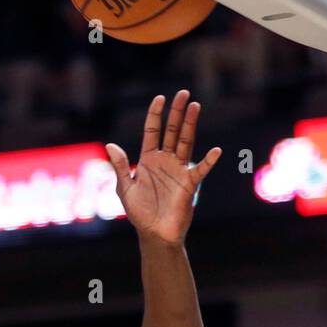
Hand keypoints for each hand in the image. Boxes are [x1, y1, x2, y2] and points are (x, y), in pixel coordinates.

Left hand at [106, 90, 221, 245]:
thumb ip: (120, 166)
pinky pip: (200, 170)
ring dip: (190, 125)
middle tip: (183, 93)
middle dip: (176, 113)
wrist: (154, 233)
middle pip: (172, 131)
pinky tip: (215, 151)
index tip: (160, 98)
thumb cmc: (139, 212)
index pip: (153, 131)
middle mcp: (165, 161)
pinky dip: (208, 161)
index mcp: (148, 160)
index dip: (155, 115)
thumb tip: (110, 145)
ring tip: (195, 106)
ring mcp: (178, 170)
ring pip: (185, 142)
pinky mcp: (189, 184)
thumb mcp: (125, 188)